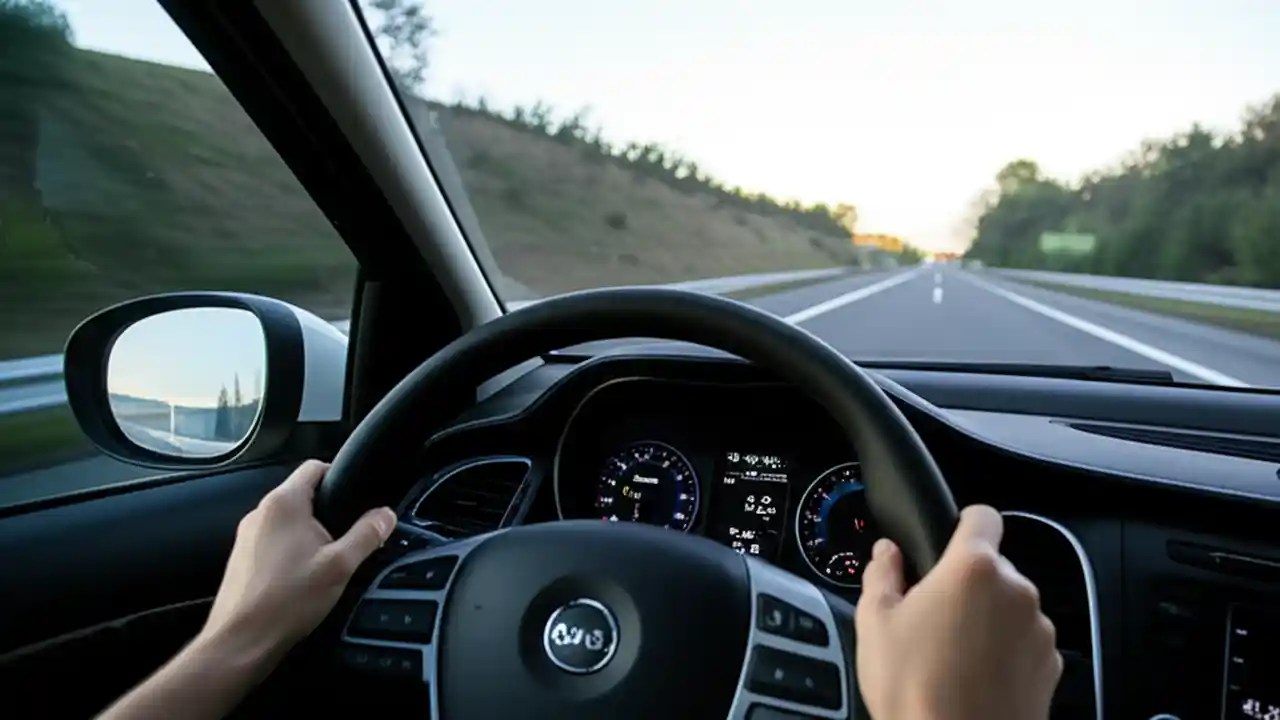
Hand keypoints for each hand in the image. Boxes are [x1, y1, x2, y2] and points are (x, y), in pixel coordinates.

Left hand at [201, 460, 396, 665]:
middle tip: (348, 538)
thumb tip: (386, 515)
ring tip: (326, 563)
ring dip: (309, 535)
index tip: (357, 497)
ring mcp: (246, 536)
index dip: (340, 476)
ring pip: (288, 522)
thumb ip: (367, 535)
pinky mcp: (241, 559)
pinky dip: (291, 552)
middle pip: (302, 495)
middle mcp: (260, 513)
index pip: (315, 467)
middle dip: (328, 512)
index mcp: (283, 503)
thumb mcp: (340, 566)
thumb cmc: (288, 601)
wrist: (241, 642)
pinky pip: (274, 542)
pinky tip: (302, 579)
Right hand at [854, 505, 1061, 719]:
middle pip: (993, 568)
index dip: (964, 523)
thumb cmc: (915, 689)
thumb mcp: (876, 624)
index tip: (949, 540)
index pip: (983, 516)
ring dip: (988, 620)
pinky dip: (1006, 651)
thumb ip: (882, 575)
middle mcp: (1017, 592)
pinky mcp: (1051, 666)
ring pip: (1010, 607)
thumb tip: (886, 554)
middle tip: (933, 616)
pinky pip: (1025, 642)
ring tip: (952, 655)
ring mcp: (1039, 631)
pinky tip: (975, 677)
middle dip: (967, 584)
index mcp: (973, 569)